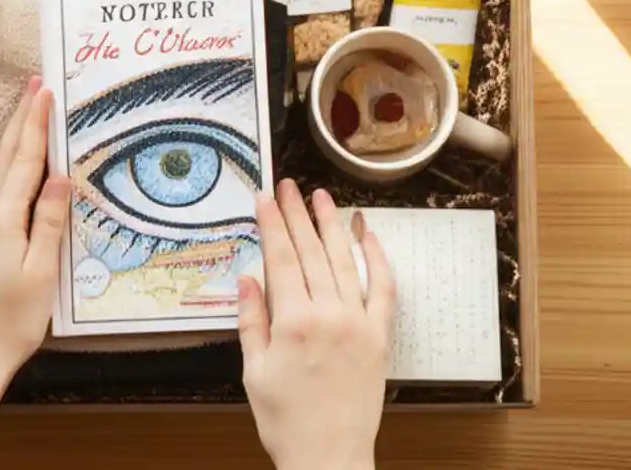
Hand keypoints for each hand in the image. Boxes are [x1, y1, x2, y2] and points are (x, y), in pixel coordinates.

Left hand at [0, 75, 69, 382]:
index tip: (44, 90)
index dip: (36, 124)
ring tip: (26, 111)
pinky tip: (17, 163)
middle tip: (33, 84)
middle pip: (7, 157)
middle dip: (20, 119)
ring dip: (14, 137)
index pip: (25, 161)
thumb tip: (60, 175)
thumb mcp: (43, 271)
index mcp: (3, 220)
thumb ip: (50, 221)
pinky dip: (10, 164)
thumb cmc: (14, 320)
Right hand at [238, 179, 393, 469]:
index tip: (266, 198)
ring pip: (343, 262)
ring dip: (331, 226)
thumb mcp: (254, 371)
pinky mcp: (379, 337)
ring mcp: (358, 324)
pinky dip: (375, 258)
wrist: (329, 458)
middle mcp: (328, 315)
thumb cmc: (286, 421)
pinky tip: (367, 235)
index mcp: (292, 323)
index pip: (280, 259)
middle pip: (310, 252)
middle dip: (297, 215)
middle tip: (288, 187)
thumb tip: (248, 278)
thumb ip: (251, 320)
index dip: (272, 224)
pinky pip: (381, 288)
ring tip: (322, 198)